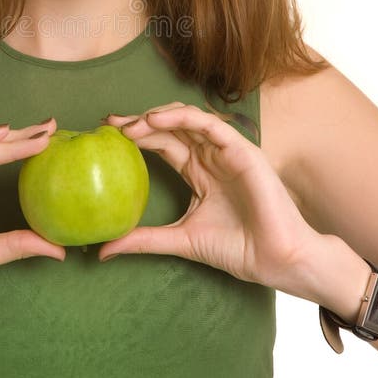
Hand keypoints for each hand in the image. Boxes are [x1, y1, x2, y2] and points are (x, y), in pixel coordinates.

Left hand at [99, 104, 321, 294]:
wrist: (275, 260)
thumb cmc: (237, 249)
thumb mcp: (179, 240)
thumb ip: (143, 240)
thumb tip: (102, 252)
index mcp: (198, 171)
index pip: (162, 144)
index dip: (135, 136)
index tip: (105, 137)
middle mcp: (210, 156)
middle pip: (170, 128)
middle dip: (138, 123)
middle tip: (109, 126)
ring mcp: (226, 150)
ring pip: (187, 119)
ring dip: (156, 117)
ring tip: (129, 127)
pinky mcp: (241, 149)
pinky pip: (209, 124)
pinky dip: (182, 117)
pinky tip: (156, 120)